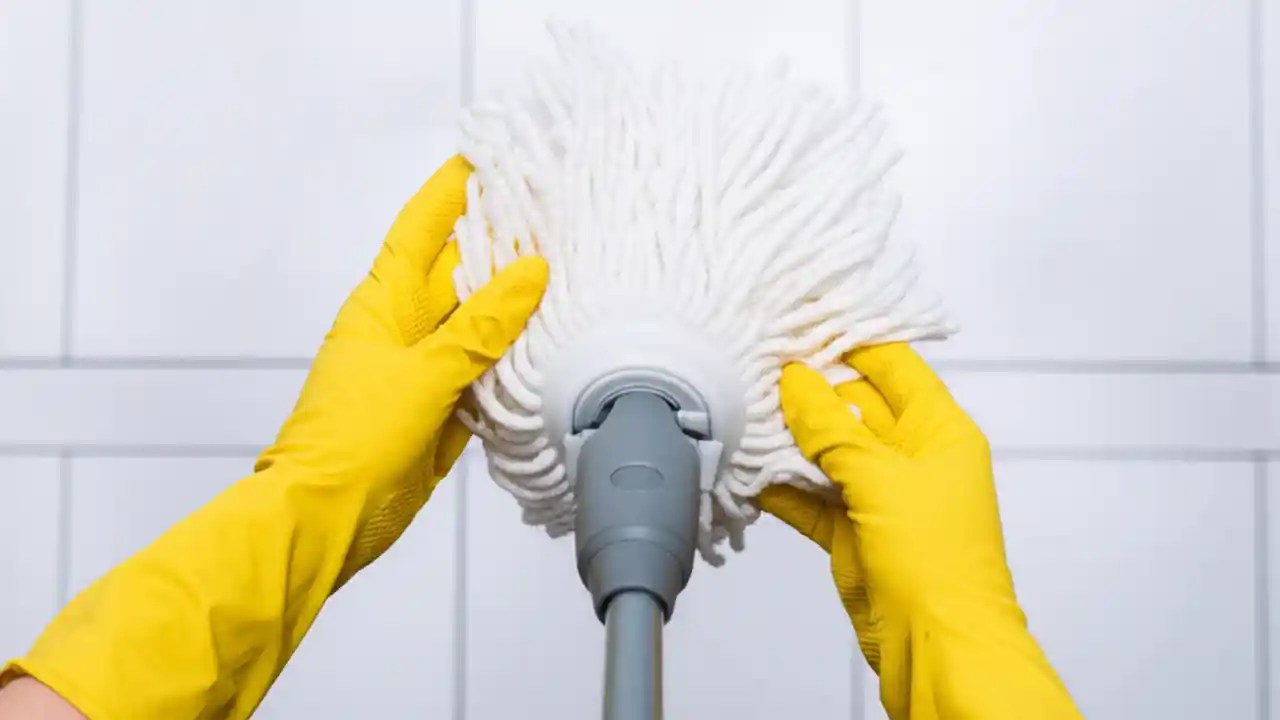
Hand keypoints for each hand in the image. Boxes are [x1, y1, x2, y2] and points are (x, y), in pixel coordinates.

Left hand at [255, 155, 548, 582]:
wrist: (326, 518)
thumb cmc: (353, 438)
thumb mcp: (423, 373)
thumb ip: (480, 327)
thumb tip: (531, 272)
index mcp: (383, 303)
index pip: (421, 229)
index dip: (452, 190)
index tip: (487, 154)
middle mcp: (405, 328)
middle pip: (459, 272)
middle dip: (502, 243)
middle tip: (556, 213)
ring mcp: (424, 369)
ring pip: (478, 323)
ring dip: (516, 303)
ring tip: (569, 270)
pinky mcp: (441, 409)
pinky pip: (485, 371)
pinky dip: (515, 359)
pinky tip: (551, 343)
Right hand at [759, 343, 1079, 719]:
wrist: (938, 646)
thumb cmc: (938, 562)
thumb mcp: (882, 479)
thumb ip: (832, 429)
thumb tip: (795, 382)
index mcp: (939, 430)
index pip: (894, 366)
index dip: (850, 343)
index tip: (801, 326)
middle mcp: (912, 457)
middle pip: (853, 406)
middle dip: (806, 392)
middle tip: (755, 372)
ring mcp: (882, 496)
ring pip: (827, 452)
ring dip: (788, 440)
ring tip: (743, 415)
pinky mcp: (854, 533)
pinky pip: (811, 497)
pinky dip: (781, 487)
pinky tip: (748, 472)